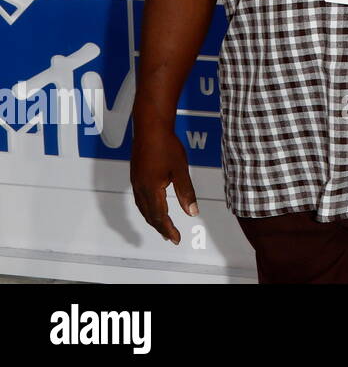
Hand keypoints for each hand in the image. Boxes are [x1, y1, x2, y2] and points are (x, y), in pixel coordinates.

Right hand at [130, 123, 197, 244]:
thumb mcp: (181, 170)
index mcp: (152, 189)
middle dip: (161, 228)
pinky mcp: (136, 175)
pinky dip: (147, 209)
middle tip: (171, 237)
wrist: (150, 127)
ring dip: (153, 219)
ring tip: (163, 227)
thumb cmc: (167, 146)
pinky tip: (153, 207)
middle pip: (150, 215)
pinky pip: (140, 199)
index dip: (169, 230)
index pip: (160, 216)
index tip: (176, 239)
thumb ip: (186, 193)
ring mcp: (136, 182)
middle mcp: (140, 188)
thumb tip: (192, 213)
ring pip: (143, 208)